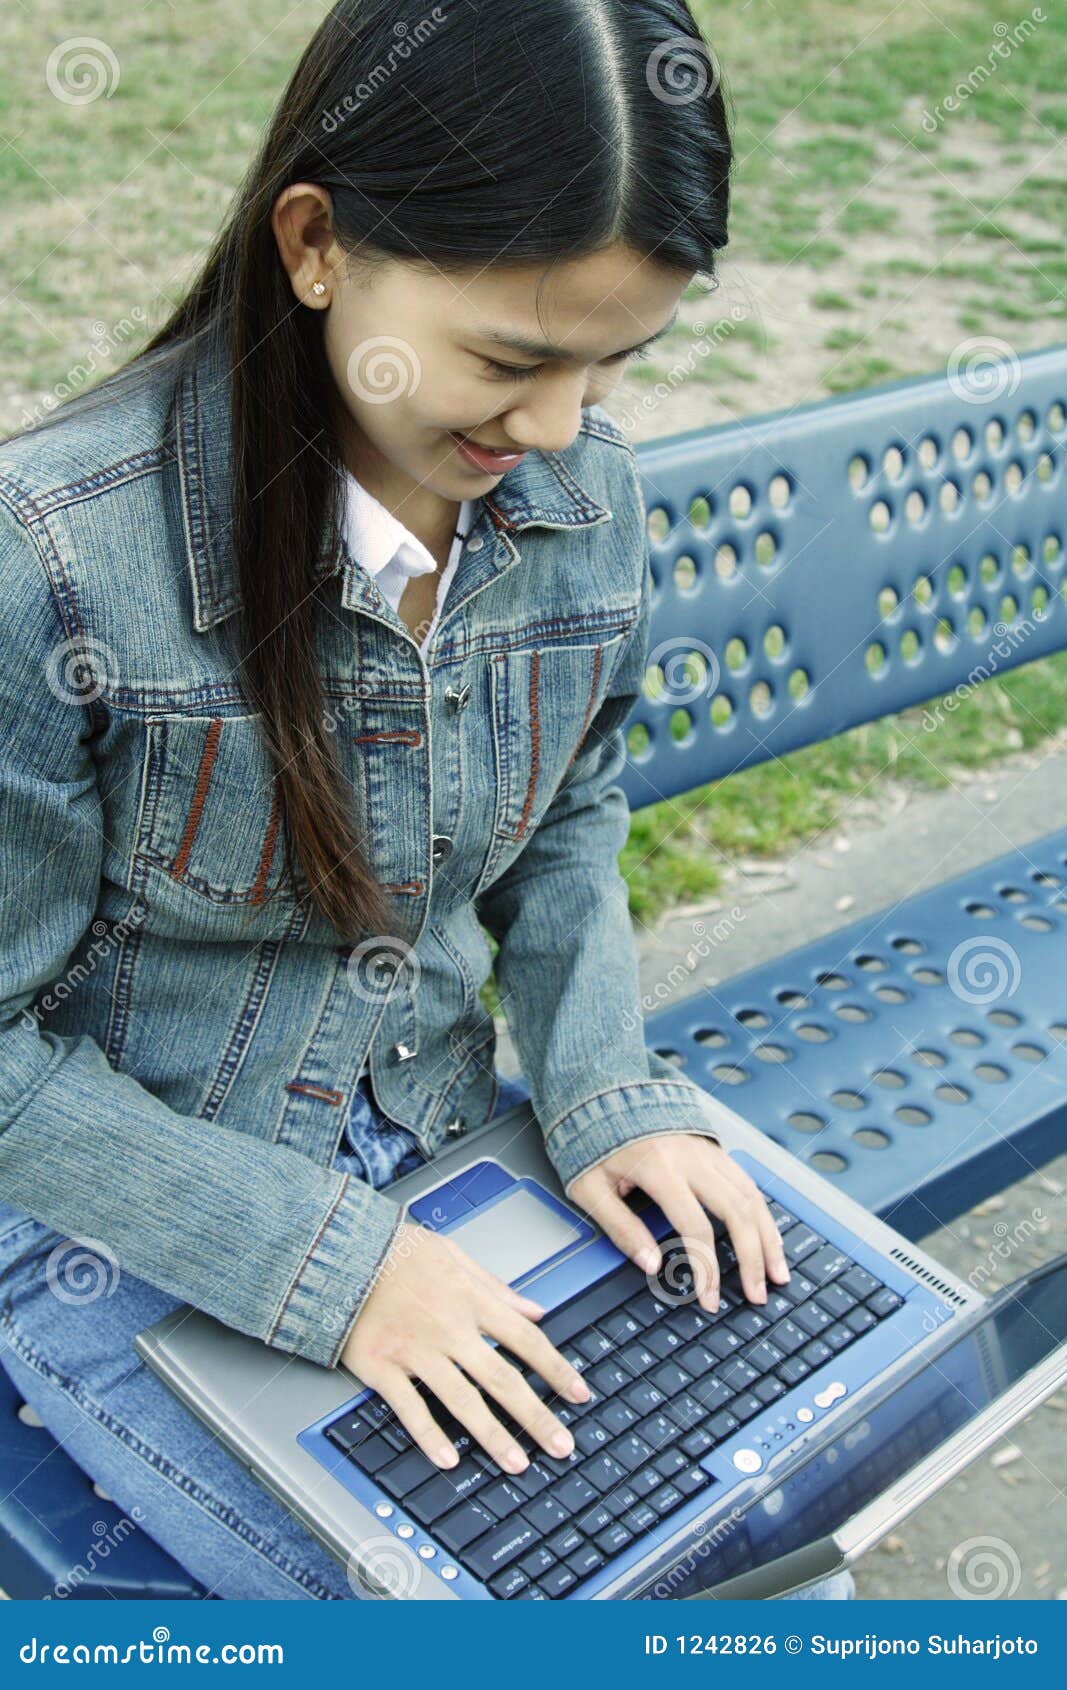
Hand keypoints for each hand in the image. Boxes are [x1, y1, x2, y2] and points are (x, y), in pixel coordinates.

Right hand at [340, 1220, 589, 1472]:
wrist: (337, 1250)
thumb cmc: (395, 1250)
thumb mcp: (454, 1254)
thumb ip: (496, 1286)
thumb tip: (535, 1310)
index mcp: (470, 1299)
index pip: (526, 1340)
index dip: (557, 1369)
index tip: (579, 1393)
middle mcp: (449, 1329)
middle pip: (502, 1379)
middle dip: (536, 1416)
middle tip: (561, 1444)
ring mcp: (415, 1351)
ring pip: (463, 1401)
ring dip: (494, 1436)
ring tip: (518, 1463)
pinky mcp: (382, 1367)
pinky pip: (410, 1408)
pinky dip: (430, 1436)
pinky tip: (449, 1460)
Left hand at [567, 1133, 789, 1311]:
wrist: (601, 1095)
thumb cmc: (592, 1142)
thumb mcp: (591, 1188)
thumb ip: (621, 1228)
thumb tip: (652, 1264)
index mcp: (660, 1168)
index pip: (696, 1227)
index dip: (706, 1267)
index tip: (710, 1298)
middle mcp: (691, 1158)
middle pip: (737, 1212)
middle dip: (752, 1258)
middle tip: (757, 1295)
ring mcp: (706, 1151)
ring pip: (751, 1196)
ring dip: (768, 1238)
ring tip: (776, 1274)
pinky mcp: (712, 1149)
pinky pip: (747, 1182)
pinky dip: (763, 1213)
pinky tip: (769, 1238)